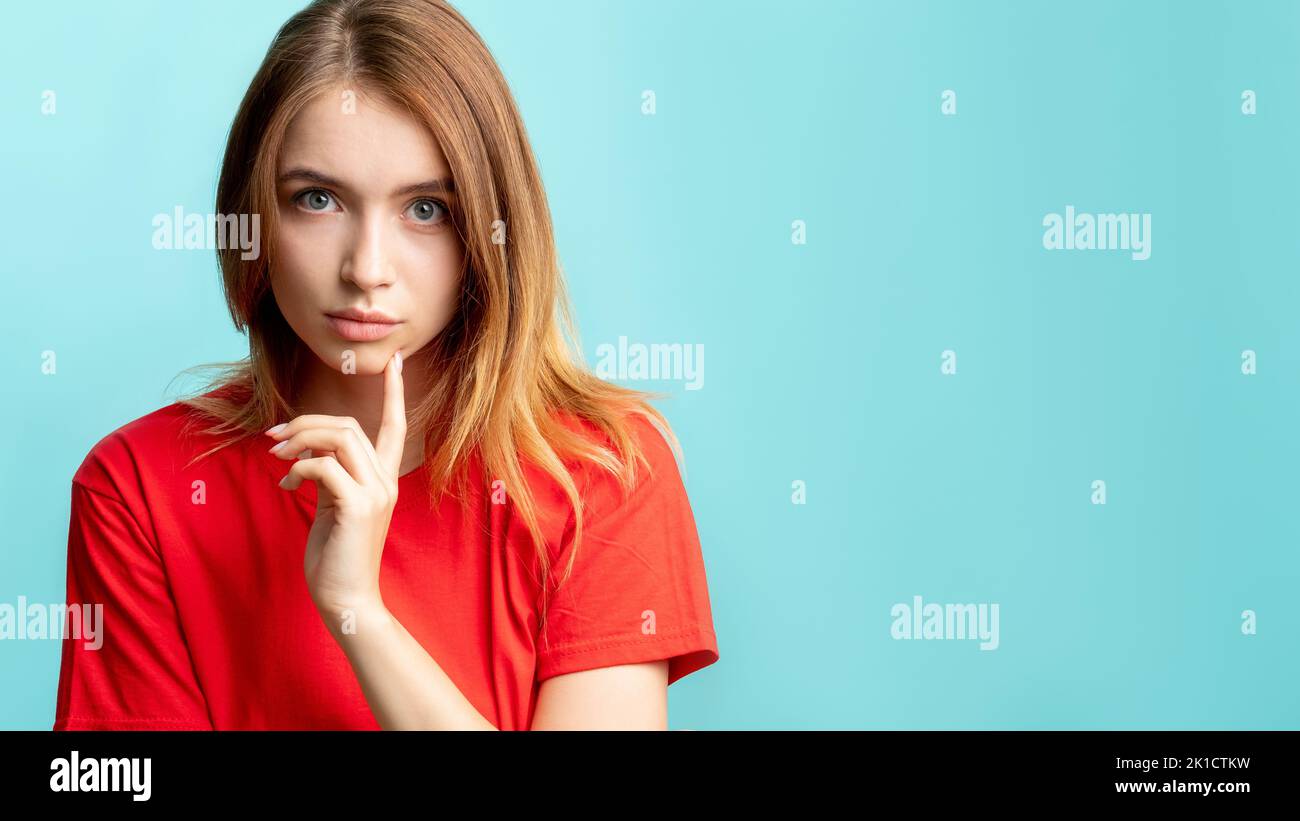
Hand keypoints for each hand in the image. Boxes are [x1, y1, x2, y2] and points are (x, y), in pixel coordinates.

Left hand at [264, 351, 405, 619]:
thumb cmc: (336, 557)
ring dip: (300, 439)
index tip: (394, 361)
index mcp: (383, 480)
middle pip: (349, 426)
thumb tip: (304, 451)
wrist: (346, 599)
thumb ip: (328, 475)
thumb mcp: (332, 506)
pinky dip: (298, 468)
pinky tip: (285, 485)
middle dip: (307, 423)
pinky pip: (324, 466)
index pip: (395, 426)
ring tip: (276, 454)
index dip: (393, 392)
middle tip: (273, 437)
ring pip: (340, 437)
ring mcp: (375, 493)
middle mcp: (385, 481)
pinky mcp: (358, 506)